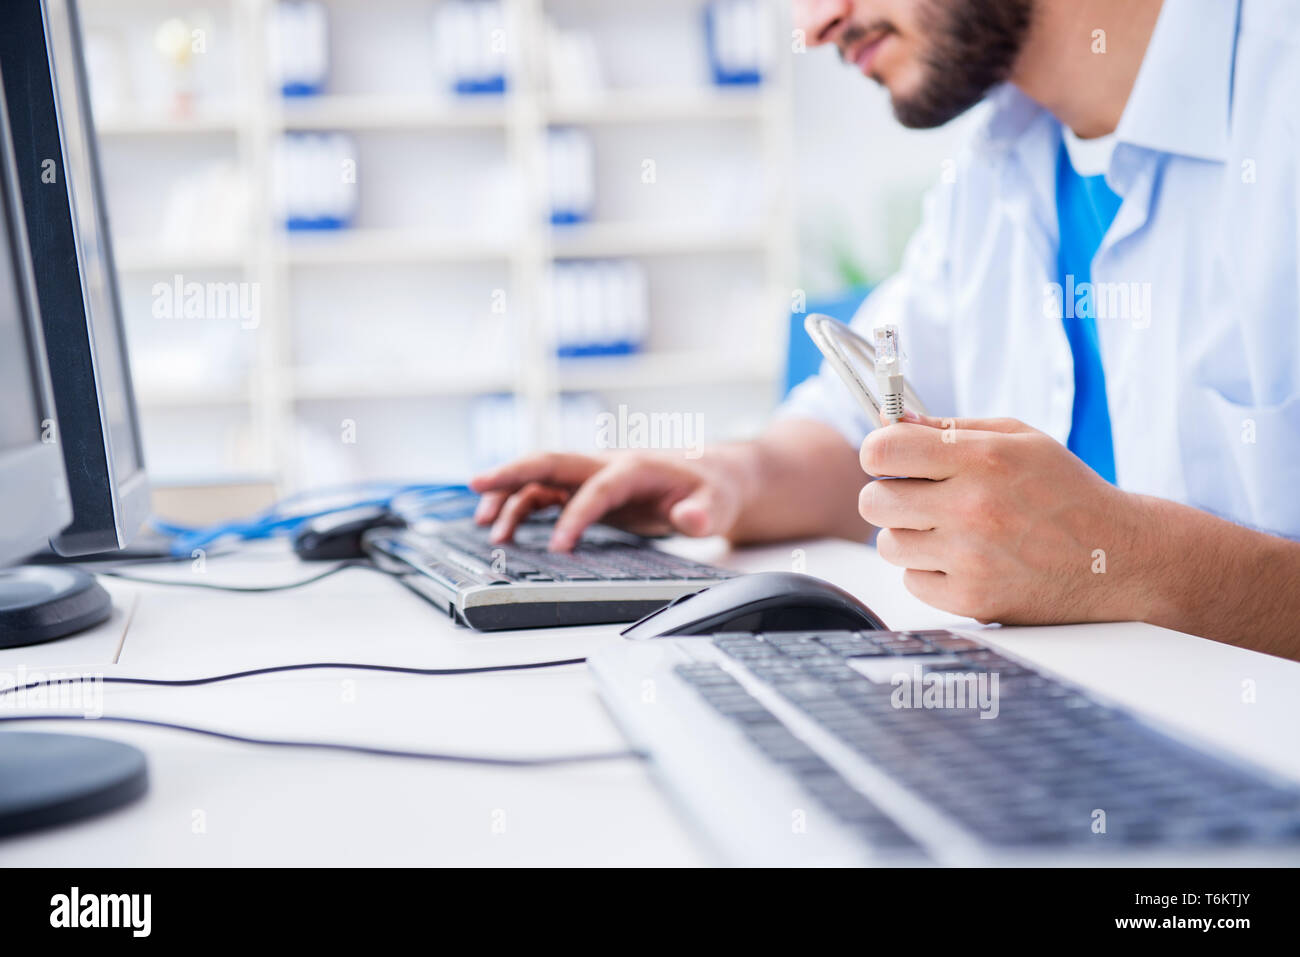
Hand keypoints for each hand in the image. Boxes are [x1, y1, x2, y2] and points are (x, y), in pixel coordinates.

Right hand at [469, 451, 745, 550]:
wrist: (711, 476)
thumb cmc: (710, 489)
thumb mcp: (716, 504)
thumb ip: (702, 514)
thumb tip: (690, 520)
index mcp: (635, 467)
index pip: (598, 488)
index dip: (577, 515)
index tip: (561, 547)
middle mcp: (606, 465)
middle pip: (551, 462)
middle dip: (513, 472)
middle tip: (476, 484)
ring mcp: (592, 477)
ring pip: (541, 479)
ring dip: (510, 497)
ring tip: (485, 526)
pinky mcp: (586, 490)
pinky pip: (545, 494)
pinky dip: (520, 507)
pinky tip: (502, 529)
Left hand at [857, 414, 1149, 624]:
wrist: (1118, 559)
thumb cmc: (1066, 492)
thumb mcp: (1020, 439)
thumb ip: (952, 428)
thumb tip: (893, 422)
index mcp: (983, 459)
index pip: (882, 450)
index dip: (878, 452)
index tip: (890, 459)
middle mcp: (973, 508)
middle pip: (873, 502)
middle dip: (889, 496)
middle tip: (918, 497)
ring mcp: (970, 559)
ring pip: (888, 545)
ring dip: (909, 536)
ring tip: (949, 530)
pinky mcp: (972, 600)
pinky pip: (911, 582)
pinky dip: (930, 572)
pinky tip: (964, 560)